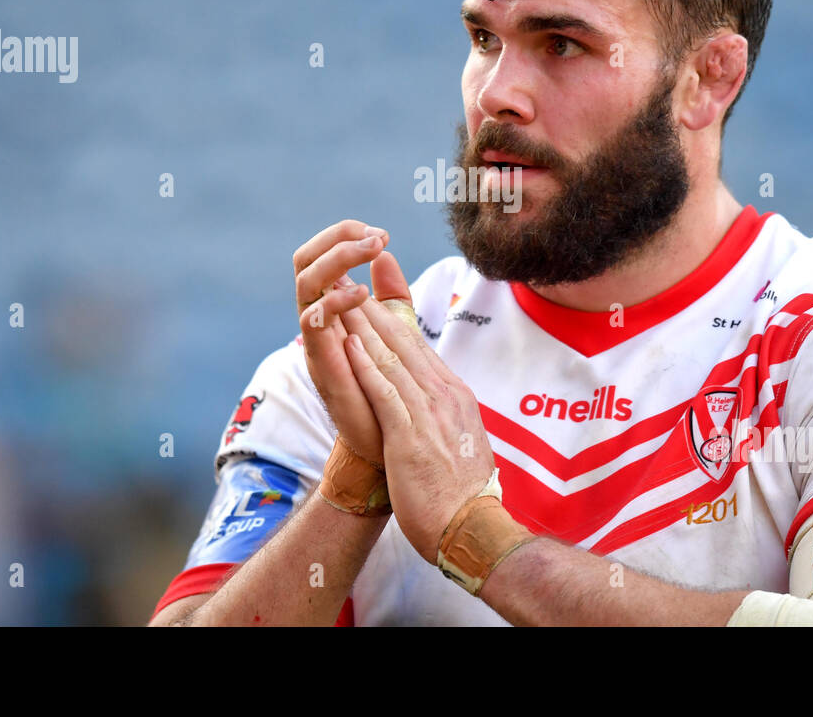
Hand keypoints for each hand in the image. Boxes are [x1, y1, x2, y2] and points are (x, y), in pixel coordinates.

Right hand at [294, 220, 411, 466]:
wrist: (390, 443)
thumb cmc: (389, 387)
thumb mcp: (395, 331)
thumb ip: (391, 295)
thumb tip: (385, 253)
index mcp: (332, 310)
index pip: (323, 256)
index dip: (345, 236)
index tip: (381, 235)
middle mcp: (318, 321)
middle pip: (305, 262)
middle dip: (338, 241)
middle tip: (375, 239)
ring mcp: (318, 342)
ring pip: (306, 285)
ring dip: (337, 262)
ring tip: (370, 254)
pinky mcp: (323, 366)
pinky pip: (312, 325)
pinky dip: (332, 303)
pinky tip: (359, 294)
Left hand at [339, 299, 495, 561]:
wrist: (472, 530)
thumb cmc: (461, 495)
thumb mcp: (458, 441)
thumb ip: (445, 416)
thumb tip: (439, 404)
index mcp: (455, 397)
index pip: (418, 349)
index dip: (391, 320)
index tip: (370, 298)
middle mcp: (445, 397)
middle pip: (403, 344)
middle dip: (373, 311)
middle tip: (349, 282)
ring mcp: (430, 414)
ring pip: (391, 360)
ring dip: (363, 327)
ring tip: (341, 300)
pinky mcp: (411, 436)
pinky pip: (385, 392)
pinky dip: (365, 365)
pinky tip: (348, 344)